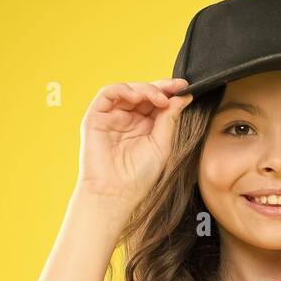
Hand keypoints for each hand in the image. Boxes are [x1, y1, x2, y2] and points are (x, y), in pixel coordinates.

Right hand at [75, 79, 193, 206]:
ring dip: (145, 88)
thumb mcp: (162, 145)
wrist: (116, 193)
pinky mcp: (96, 117)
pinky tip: (137, 96)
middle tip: (175, 87)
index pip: (157, 102)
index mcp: (145, 126)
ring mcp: (112, 117)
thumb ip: (169, 120)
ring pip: (128, 90)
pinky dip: (123, 89)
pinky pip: (108, 93)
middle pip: (144, 92)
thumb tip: (182, 97)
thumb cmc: (139, 177)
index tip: (184, 87)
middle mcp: (128, 119)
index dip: (170, 92)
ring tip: (158, 98)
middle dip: (160, 87)